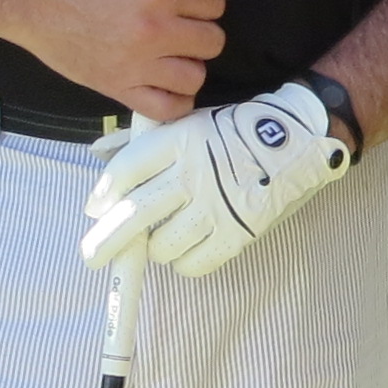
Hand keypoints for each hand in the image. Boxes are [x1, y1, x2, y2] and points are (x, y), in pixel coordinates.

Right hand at [0, 0, 237, 115]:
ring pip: (195, 77)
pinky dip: (175, 100)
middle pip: (212, 41)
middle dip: (200, 28)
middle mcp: (153, 31)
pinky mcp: (119, 89)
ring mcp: (137, 64)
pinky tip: (167, 81)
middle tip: (178, 22)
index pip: (216, 3)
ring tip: (171, 51)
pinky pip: (167, 109)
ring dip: (189, 63)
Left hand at [79, 83, 350, 276]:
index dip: (104, 192)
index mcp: (181, 140)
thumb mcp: (191, 124)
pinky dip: (185, 261)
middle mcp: (195, 174)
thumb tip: (99, 169)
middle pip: (135, 214)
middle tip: (90, 256)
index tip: (95, 208)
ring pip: (162, 246)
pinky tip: (189, 246)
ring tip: (167, 234)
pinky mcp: (237, 233)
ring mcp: (217, 206)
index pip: (127, 170)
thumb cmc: (235, 132)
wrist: (297, 140)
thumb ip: (147, 146)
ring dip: (157, 246)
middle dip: (105, 240)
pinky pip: (193, 263)